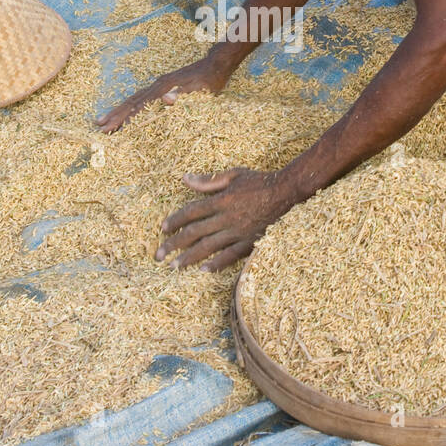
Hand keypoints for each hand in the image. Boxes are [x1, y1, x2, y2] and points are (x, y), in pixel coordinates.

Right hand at [96, 55, 232, 132]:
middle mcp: (156, 86)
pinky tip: (127, 113)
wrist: (215, 65)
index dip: (124, 119)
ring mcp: (158, 86)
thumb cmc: (209, 81)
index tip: (110, 129)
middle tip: (99, 128)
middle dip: (115, 115)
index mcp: (162, 89)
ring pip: (134, 99)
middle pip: (131, 102)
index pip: (138, 106)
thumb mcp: (200, 90)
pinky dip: (130, 107)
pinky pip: (141, 98)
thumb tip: (166, 99)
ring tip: (104, 121)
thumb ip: (183, 94)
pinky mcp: (162, 86)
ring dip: (119, 111)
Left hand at [156, 168, 302, 270]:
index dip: (175, 221)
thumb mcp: (234, 175)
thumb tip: (184, 178)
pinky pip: (231, 256)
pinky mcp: (250, 242)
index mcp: (221, 200)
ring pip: (209, 247)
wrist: (287, 193)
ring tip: (174, 266)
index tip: (162, 229)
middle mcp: (227, 218)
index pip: (191, 212)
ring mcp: (238, 232)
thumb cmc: (260, 181)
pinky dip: (216, 264)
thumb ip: (208, 180)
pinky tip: (203, 270)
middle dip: (174, 244)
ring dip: (189, 257)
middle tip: (158, 255)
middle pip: (195, 233)